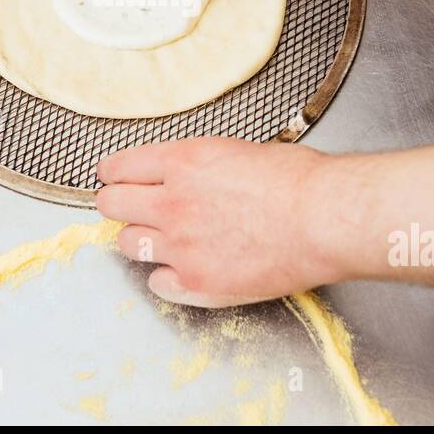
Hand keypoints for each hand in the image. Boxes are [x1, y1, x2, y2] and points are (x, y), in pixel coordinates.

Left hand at [96, 137, 359, 306]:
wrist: (323, 220)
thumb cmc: (298, 181)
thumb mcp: (238, 151)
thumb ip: (201, 165)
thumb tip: (189, 173)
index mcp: (181, 162)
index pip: (119, 168)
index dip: (113, 173)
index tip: (113, 177)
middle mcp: (171, 203)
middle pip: (110, 205)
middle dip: (116, 203)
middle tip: (126, 207)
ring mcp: (180, 246)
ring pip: (127, 244)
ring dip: (139, 239)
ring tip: (157, 238)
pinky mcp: (196, 282)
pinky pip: (156, 283)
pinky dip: (165, 276)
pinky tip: (181, 268)